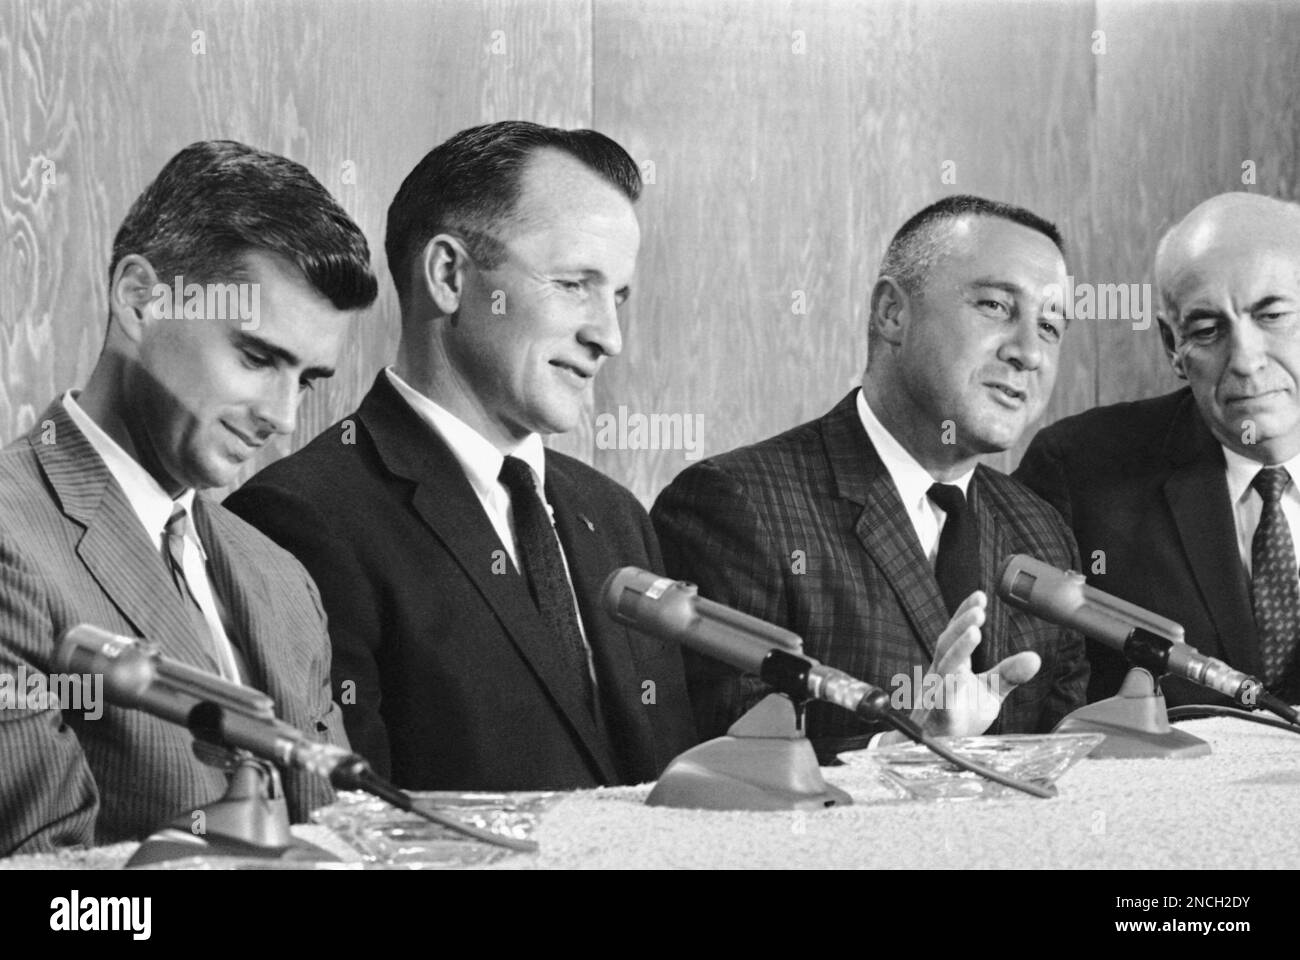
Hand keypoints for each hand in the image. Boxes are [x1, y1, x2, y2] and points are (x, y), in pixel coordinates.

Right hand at [878, 590, 1039, 743]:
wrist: (940, 747)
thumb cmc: (961, 715)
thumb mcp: (990, 691)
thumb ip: (1009, 673)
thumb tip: (1035, 657)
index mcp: (952, 664)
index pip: (956, 633)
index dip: (964, 613)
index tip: (979, 595)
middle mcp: (941, 674)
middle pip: (947, 644)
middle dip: (960, 625)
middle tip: (979, 611)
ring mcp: (937, 694)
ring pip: (944, 668)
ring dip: (958, 649)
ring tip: (974, 631)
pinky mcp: (939, 717)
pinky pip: (941, 701)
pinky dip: (948, 688)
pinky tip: (957, 677)